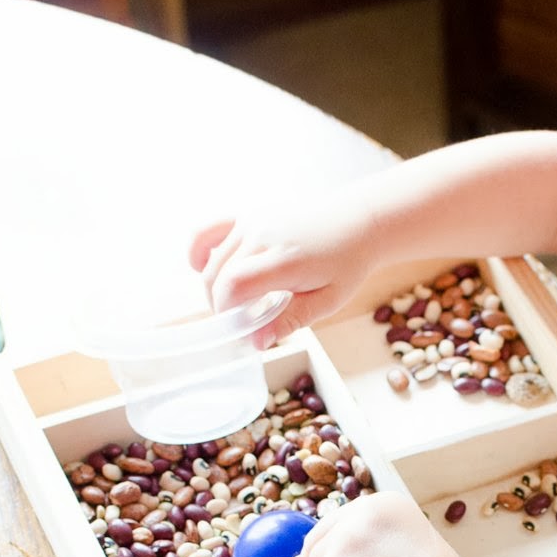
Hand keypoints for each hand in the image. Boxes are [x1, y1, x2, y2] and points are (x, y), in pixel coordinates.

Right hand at [188, 198, 375, 341]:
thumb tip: (256, 342)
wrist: (356, 222)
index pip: (234, 285)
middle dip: (221, 306)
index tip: (240, 328)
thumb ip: (291, 320)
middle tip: (243, 321)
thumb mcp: (327, 301)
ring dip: (214, 287)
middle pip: (217, 275)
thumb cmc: (346, 263)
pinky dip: (199, 252)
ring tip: (236, 302)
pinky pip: (207, 231)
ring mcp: (252, 220)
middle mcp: (263, 234)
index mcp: (285, 258)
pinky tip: (204, 269)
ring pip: (212, 260)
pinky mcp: (246, 214)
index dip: (228, 312)